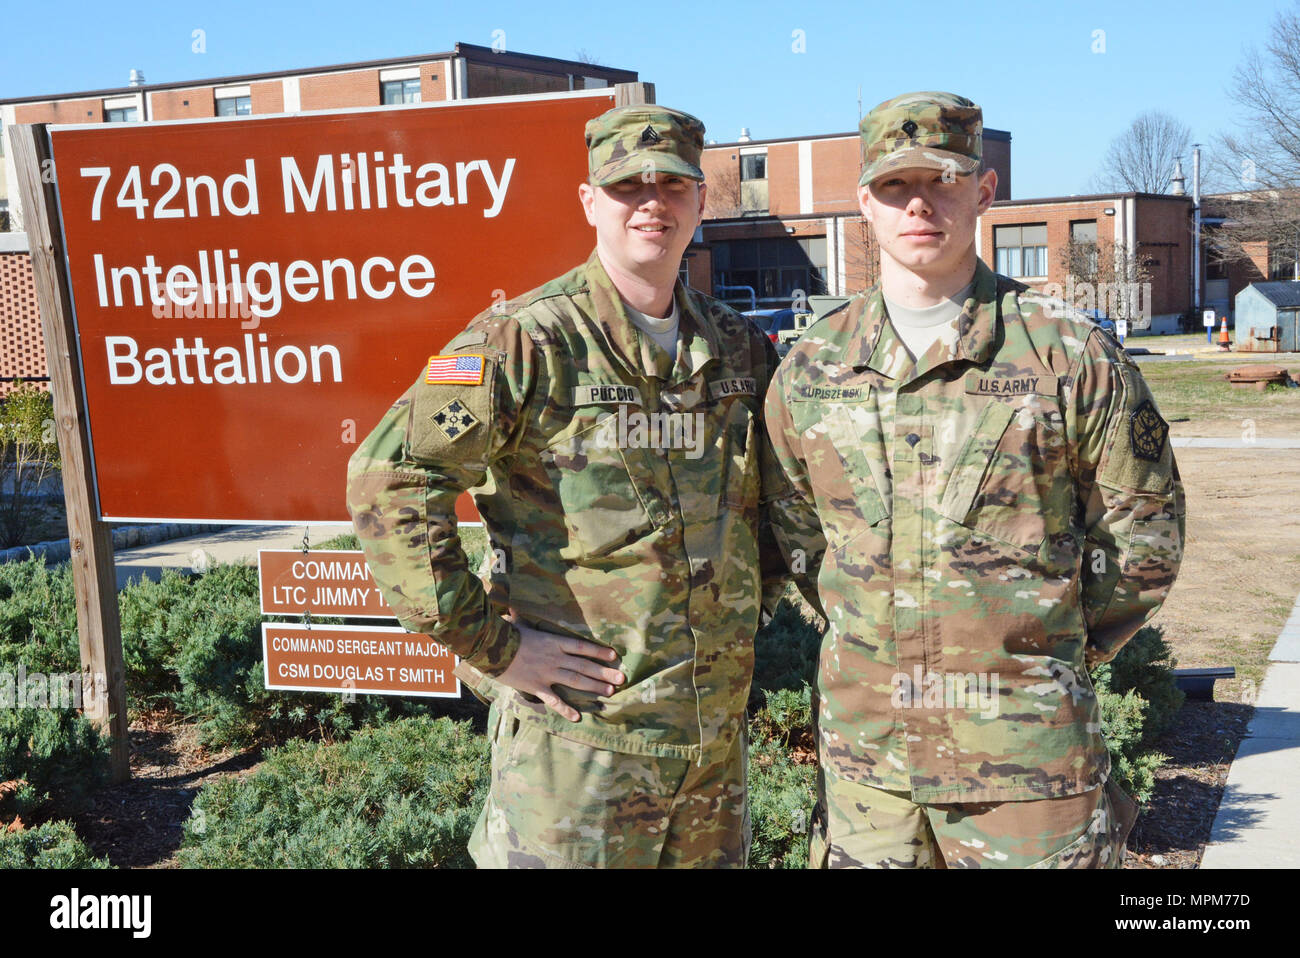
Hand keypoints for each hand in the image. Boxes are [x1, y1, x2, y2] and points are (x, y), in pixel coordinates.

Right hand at [495, 622, 624, 721]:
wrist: (491, 648)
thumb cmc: (506, 633)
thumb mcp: (520, 622)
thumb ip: (524, 616)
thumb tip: (515, 604)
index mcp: (554, 641)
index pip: (582, 647)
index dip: (599, 652)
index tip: (614, 656)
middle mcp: (555, 658)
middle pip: (585, 666)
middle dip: (604, 673)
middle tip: (622, 679)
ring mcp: (547, 673)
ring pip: (575, 682)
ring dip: (594, 687)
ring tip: (610, 692)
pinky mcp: (536, 686)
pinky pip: (553, 700)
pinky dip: (565, 709)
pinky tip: (577, 717)